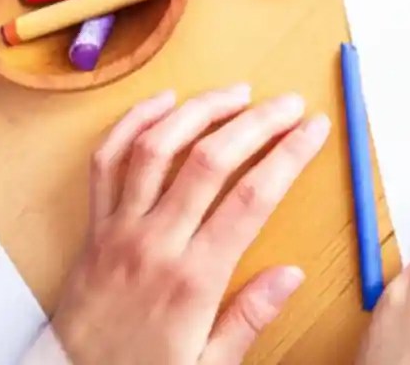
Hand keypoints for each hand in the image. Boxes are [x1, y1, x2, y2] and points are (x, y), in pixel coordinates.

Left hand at [50, 86, 328, 364]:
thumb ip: (250, 318)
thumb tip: (292, 274)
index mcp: (194, 279)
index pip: (252, 199)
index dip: (288, 155)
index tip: (314, 129)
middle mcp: (156, 243)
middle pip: (210, 160)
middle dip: (257, 122)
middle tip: (288, 104)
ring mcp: (120, 229)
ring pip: (158, 148)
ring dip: (199, 111)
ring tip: (235, 92)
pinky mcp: (95, 227)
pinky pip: (108, 162)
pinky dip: (133, 124)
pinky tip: (163, 103)